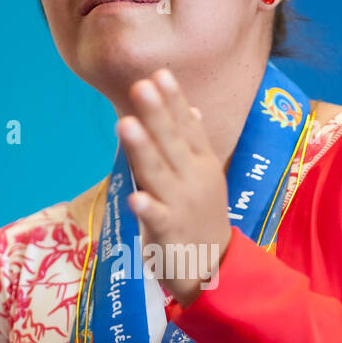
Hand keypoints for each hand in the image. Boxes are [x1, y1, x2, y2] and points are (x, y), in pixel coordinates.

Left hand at [116, 69, 231, 305]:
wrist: (216, 268)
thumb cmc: (203, 217)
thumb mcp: (206, 177)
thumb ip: (194, 144)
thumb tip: (192, 109)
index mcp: (201, 164)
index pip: (188, 127)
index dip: (174, 102)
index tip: (161, 74)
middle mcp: (193, 180)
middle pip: (172, 143)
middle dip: (157, 114)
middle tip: (141, 85)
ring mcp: (182, 206)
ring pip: (159, 174)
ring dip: (143, 150)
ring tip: (126, 125)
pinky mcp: (170, 233)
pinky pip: (156, 218)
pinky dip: (146, 207)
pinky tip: (134, 196)